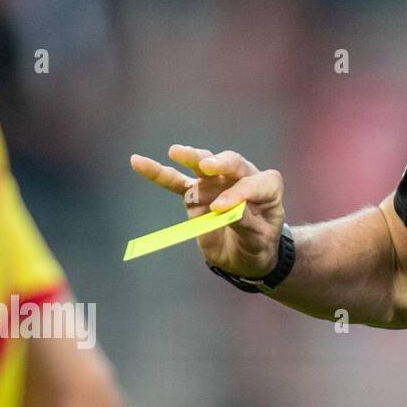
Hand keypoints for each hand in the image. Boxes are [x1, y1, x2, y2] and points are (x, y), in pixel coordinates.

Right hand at [129, 145, 285, 278]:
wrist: (245, 255)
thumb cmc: (258, 244)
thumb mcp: (258, 239)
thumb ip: (245, 223)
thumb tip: (228, 210)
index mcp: (267, 189)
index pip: (256, 183)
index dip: (240, 193)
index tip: (222, 208)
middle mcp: (242, 179)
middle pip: (233, 164)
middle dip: (221, 163)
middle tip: (207, 166)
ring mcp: (217, 183)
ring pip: (204, 166)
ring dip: (191, 157)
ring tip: (176, 151)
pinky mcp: (196, 193)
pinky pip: (177, 182)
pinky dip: (159, 173)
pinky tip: (139, 162)